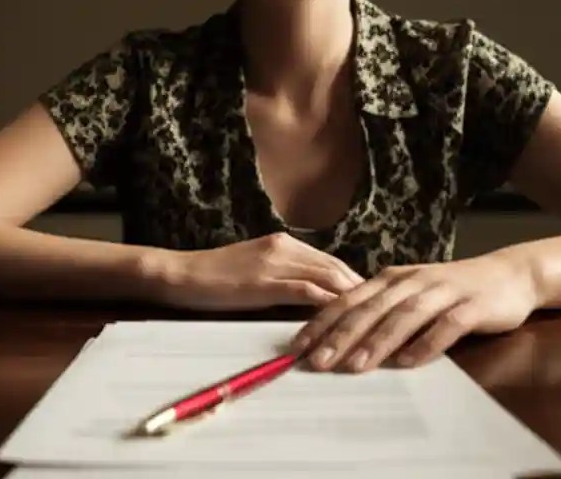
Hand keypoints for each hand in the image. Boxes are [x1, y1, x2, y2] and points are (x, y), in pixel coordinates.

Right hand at [155, 233, 365, 310]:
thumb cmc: (214, 277)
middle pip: (335, 266)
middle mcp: (285, 247)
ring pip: (325, 276)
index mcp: (284, 243)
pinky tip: (339, 318)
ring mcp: (275, 263)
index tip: (370, 300)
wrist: (181, 275)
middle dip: (359, 288)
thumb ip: (284, 277)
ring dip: (349, 296)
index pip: (330, 260)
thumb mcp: (255, 270)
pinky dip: (325, 303)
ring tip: (368, 318)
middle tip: (379, 312)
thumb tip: (313, 296)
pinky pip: (305, 291)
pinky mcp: (264, 282)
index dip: (352, 279)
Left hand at [288, 252, 539, 371]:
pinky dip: (427, 343)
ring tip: (356, 365)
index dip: (321, 324)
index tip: (297, 349)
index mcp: (391, 279)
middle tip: (318, 362)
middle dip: (341, 336)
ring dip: (378, 341)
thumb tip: (337, 340)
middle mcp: (412, 282)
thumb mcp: (410, 294)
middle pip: (370, 309)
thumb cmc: (452, 289)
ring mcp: (442, 292)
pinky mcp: (472, 307)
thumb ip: (379, 311)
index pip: (347, 301)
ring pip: (403, 316)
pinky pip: (446, 326)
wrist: (509, 275)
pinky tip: (411, 362)